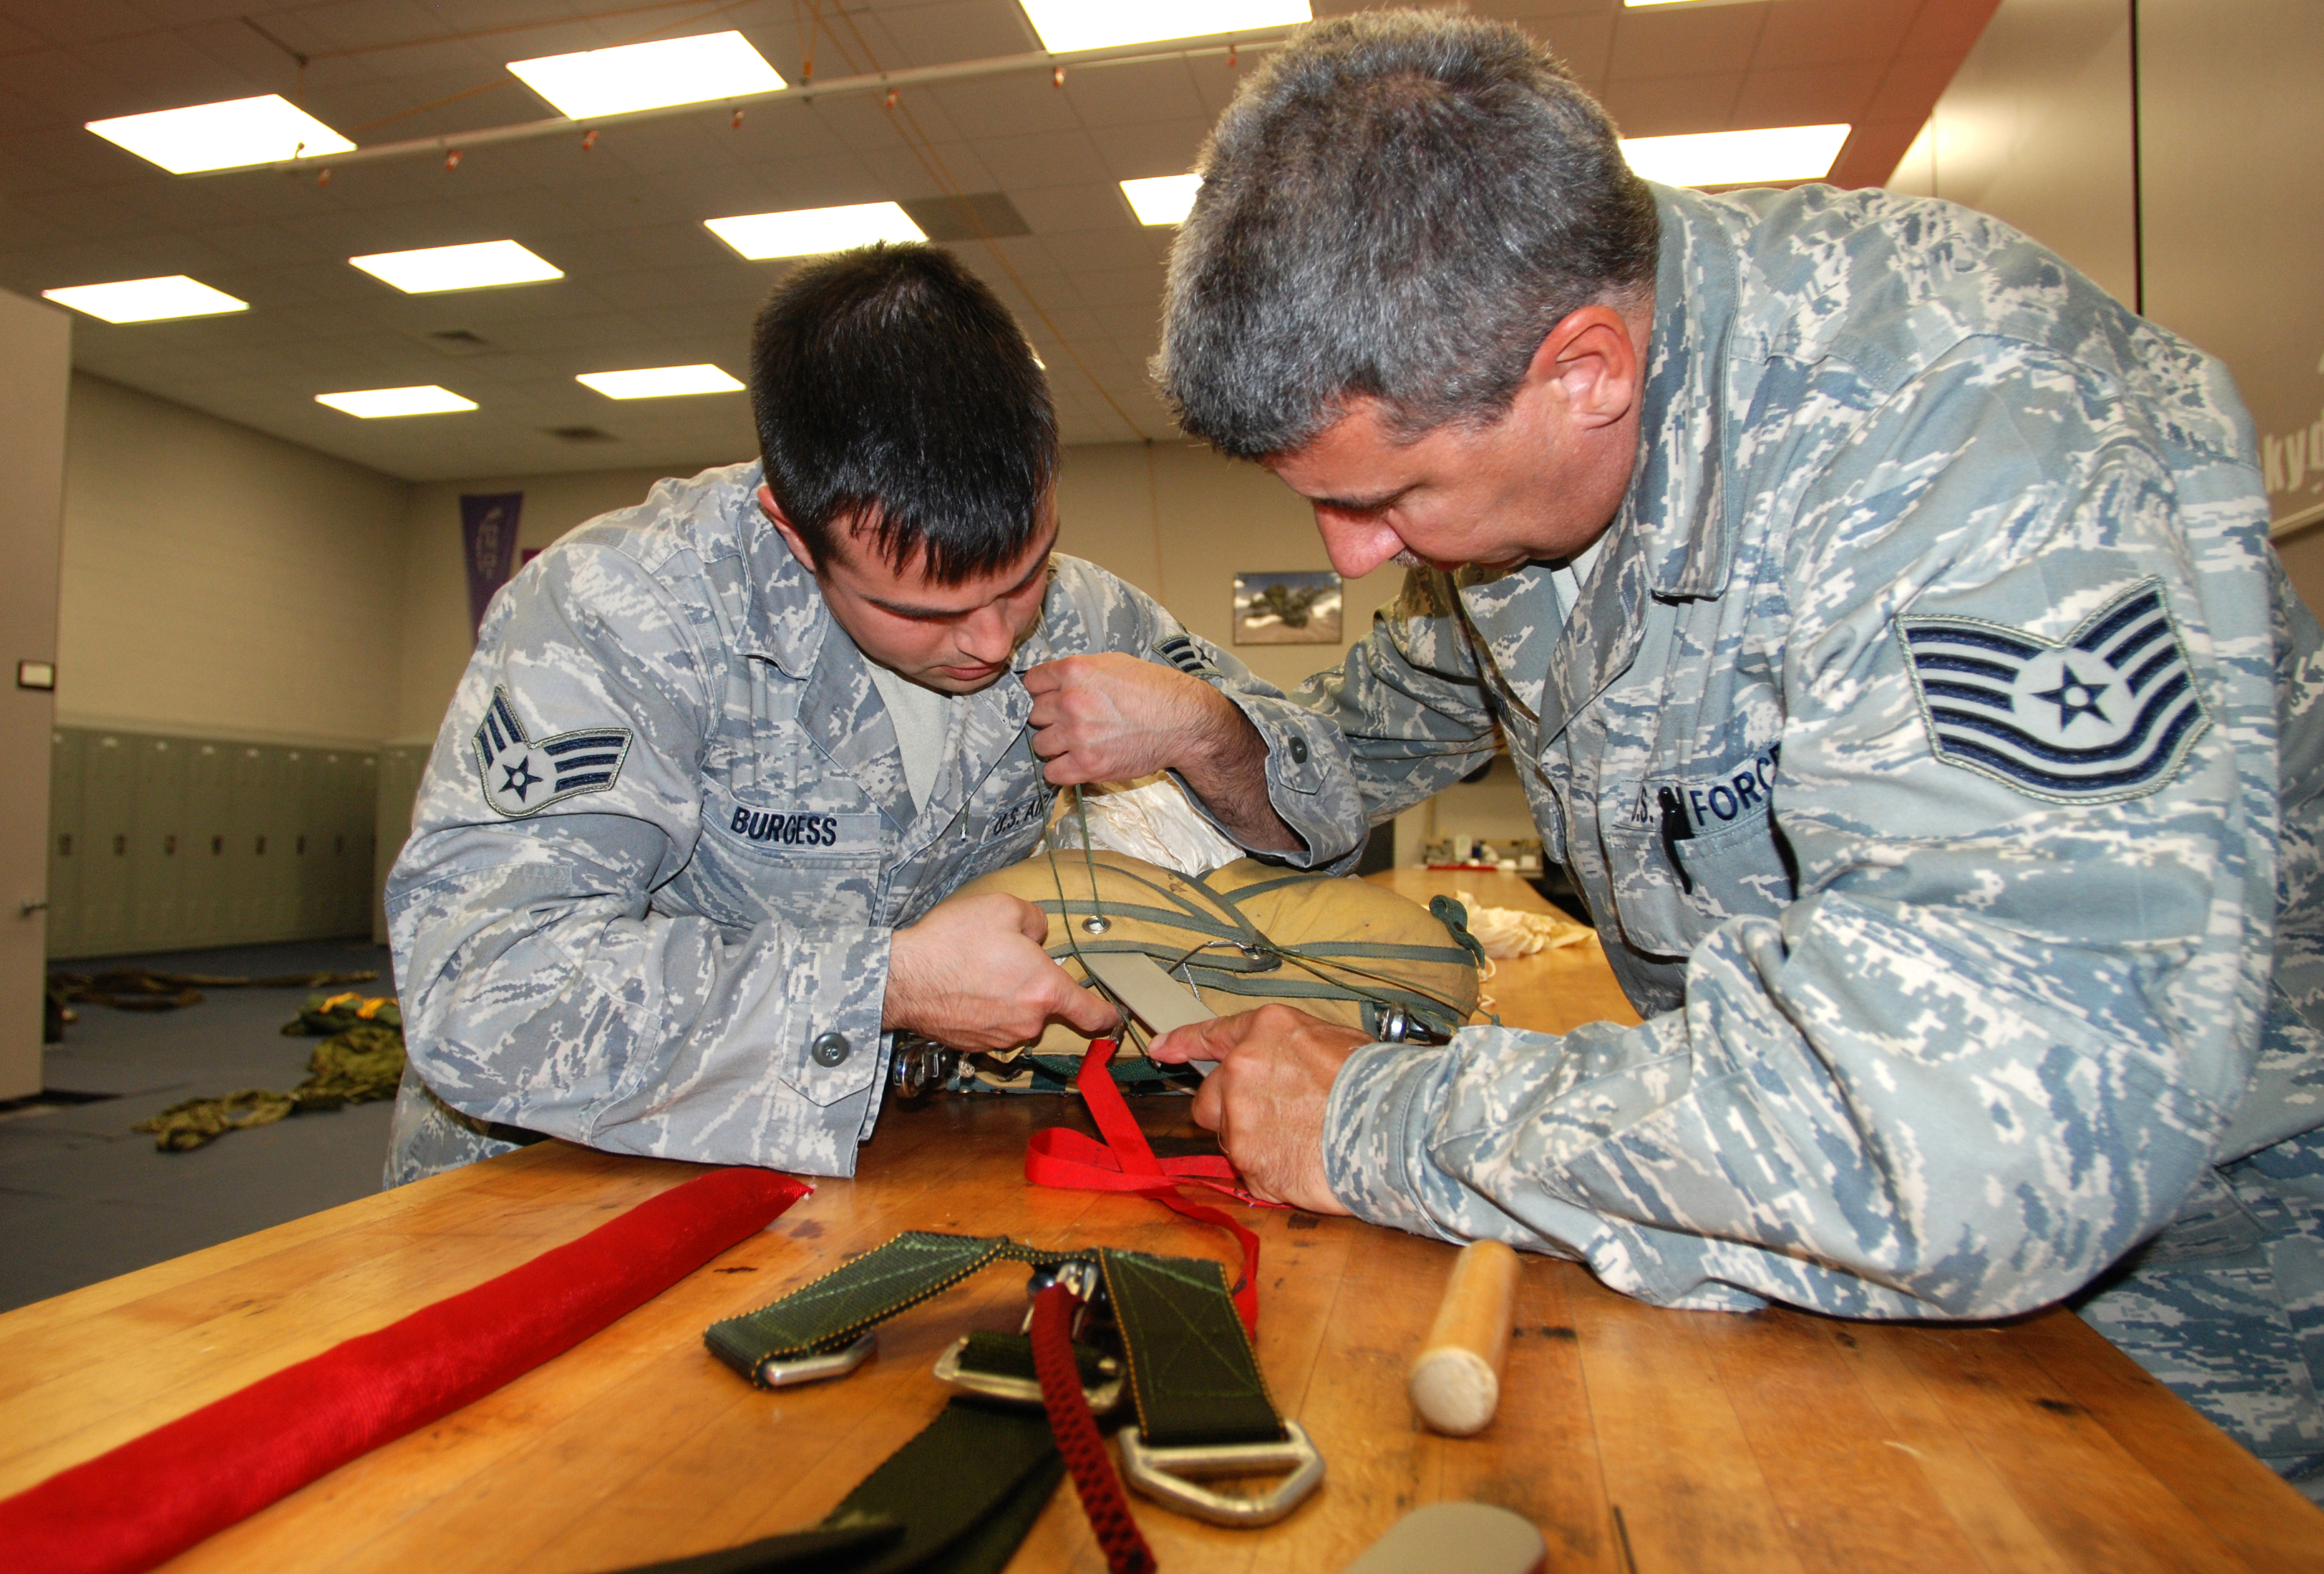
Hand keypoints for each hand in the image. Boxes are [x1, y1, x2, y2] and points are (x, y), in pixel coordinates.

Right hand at [884, 892, 1119, 1049]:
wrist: (902, 978)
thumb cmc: (952, 943)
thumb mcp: (1004, 908)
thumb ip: (1036, 921)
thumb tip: (1038, 937)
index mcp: (1044, 989)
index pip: (1092, 1013)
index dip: (1105, 1015)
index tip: (1111, 1015)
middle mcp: (1028, 1022)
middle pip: (1046, 1007)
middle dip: (1033, 986)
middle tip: (1003, 961)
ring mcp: (1000, 1038)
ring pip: (1018, 1016)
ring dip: (1007, 998)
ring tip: (976, 973)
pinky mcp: (975, 1045)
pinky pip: (992, 1025)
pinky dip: (985, 1010)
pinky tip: (963, 989)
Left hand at [1024, 653, 1239, 785]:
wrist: (1184, 721)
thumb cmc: (1154, 689)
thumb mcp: (1114, 663)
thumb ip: (1079, 671)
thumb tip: (1054, 681)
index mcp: (1075, 671)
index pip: (1032, 682)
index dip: (1043, 690)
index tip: (1054, 697)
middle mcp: (1070, 702)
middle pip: (1035, 714)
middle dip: (1051, 717)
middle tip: (1073, 721)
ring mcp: (1077, 735)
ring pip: (1040, 743)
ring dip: (1054, 744)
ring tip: (1076, 742)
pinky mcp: (1088, 765)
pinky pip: (1052, 772)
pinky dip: (1060, 770)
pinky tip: (1075, 762)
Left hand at [1147, 1004, 1370, 1212]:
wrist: (1393, 1127)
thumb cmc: (1376, 1084)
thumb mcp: (1333, 1040)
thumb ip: (1290, 1051)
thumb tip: (1284, 1067)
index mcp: (1265, 1032)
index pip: (1212, 1034)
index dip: (1183, 1041)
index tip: (1163, 1048)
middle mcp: (1241, 1070)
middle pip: (1210, 1098)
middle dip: (1231, 1111)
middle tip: (1275, 1120)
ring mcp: (1240, 1118)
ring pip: (1229, 1138)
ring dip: (1255, 1143)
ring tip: (1301, 1141)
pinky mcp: (1249, 1162)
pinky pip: (1250, 1171)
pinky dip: (1272, 1172)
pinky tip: (1303, 1163)